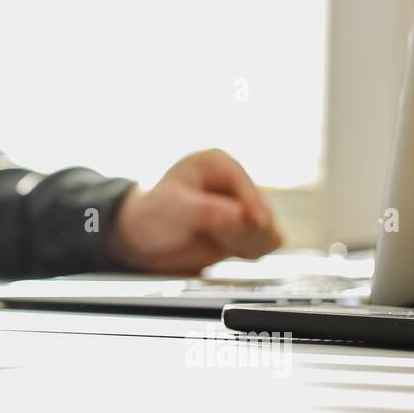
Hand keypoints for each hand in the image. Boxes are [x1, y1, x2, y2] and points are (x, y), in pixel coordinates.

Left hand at [106, 149, 281, 274]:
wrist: (145, 240)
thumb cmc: (152, 215)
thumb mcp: (173, 209)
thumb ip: (206, 211)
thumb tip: (241, 215)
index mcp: (217, 163)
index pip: (244, 182)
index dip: (251, 204)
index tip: (254, 223)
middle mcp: (234, 181)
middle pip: (262, 207)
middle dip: (244, 228)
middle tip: (218, 236)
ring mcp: (243, 205)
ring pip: (268, 227)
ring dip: (248, 241)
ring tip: (218, 239)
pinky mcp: (247, 227)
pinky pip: (267, 242)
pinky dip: (251, 249)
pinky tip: (228, 247)